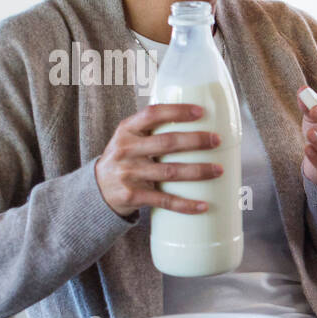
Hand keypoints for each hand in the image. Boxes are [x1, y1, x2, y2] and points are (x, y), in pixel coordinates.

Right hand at [94, 104, 220, 217]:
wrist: (97, 189)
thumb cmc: (125, 158)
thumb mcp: (130, 138)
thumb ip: (152, 130)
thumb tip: (198, 121)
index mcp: (127, 130)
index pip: (152, 114)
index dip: (177, 111)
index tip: (201, 112)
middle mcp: (126, 149)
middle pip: (166, 143)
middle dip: (195, 141)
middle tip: (217, 140)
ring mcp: (128, 173)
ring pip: (169, 172)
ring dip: (198, 171)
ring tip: (218, 170)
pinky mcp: (132, 196)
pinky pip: (164, 200)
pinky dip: (185, 204)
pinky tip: (203, 205)